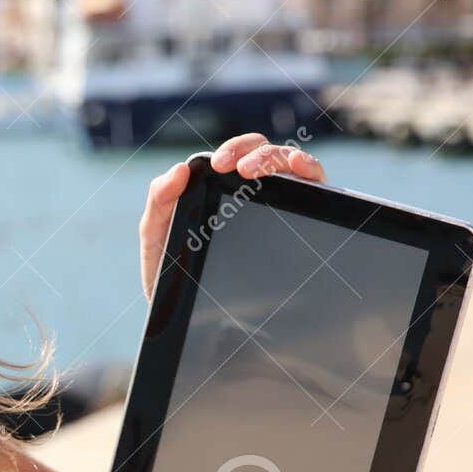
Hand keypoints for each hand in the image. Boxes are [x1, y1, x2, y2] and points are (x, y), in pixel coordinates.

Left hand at [139, 133, 325, 300]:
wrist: (200, 323)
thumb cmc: (176, 277)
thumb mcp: (158, 239)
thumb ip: (159, 204)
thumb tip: (179, 169)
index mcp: (220, 189)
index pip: (238, 155)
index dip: (234, 149)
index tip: (219, 164)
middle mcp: (254, 193)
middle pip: (266, 153)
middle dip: (255, 153)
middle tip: (240, 170)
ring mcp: (280, 205)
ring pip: (291, 164)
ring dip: (278, 158)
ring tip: (255, 172)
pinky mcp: (302, 222)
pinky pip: (314, 187)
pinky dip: (310, 170)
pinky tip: (301, 172)